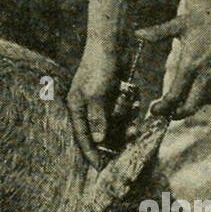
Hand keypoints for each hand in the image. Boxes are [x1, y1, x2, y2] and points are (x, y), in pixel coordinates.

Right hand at [67, 0, 132, 167]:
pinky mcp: (112, 95)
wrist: (109, 43)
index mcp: (76, 107)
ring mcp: (100, 101)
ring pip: (114, 122)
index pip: (82, 136)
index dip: (91, 153)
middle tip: (126, 148)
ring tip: (133, 127)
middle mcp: (86, 107)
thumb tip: (99, 140)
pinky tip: (134, 103)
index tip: (100, 168)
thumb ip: (98, 117)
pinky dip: (128, 110)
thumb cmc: (98, 67)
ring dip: (124, 123)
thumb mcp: (97, 94)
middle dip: (113, 138)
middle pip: (99, 132)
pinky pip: (122, 110)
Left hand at [136, 0, 210, 119]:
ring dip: (191, 104)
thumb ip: (158, 33)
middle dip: (175, 113)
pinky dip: (207, 98)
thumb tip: (137, 34)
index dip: (162, 107)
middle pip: (188, 108)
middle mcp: (205, 77)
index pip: (173, 97)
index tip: (155, 109)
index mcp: (190, 65)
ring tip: (183, 97)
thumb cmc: (207, 22)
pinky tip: (201, 89)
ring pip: (202, 105)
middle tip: (166, 111)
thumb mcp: (180, 24)